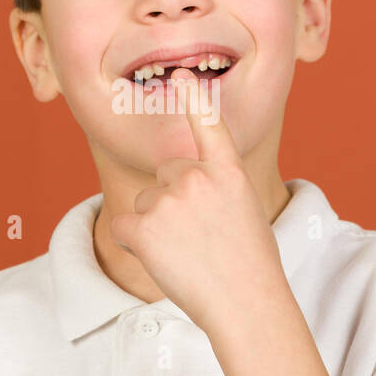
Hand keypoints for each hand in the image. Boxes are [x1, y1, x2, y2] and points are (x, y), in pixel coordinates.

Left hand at [108, 68, 290, 337]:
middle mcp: (196, 177)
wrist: (247, 303)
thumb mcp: (246, 213)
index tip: (181, 72)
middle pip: (166, 175)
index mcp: (228, 172)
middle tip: (198, 237)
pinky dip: (134, 243)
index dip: (194, 96)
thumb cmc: (251, 268)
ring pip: (145, 203)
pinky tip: (159, 260)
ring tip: (186, 254)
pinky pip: (124, 227)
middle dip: (173, 200)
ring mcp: (168, 199)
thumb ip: (217, 192)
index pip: (208, 124)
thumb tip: (184, 197)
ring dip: (156, 226)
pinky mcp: (144, 225)